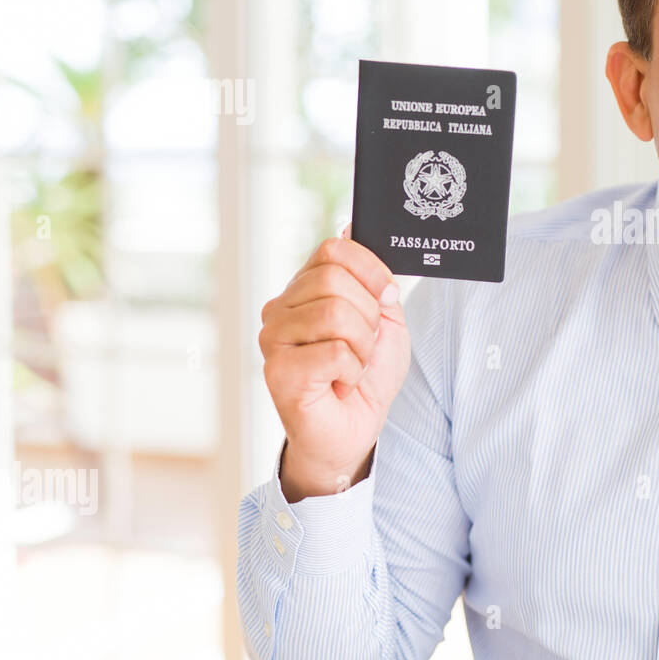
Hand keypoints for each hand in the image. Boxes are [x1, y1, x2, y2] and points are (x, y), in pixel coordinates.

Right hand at [259, 223, 410, 499]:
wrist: (354, 431)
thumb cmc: (366, 376)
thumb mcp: (384, 321)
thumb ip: (373, 279)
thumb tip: (350, 228)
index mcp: (304, 290)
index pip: (333, 250)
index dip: (370, 269)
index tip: (385, 296)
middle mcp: (281, 309)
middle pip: (334, 281)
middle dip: (368, 316)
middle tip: (363, 345)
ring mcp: (273, 340)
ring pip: (335, 315)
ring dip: (361, 346)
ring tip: (351, 366)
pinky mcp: (278, 372)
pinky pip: (334, 352)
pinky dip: (352, 370)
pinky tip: (341, 383)